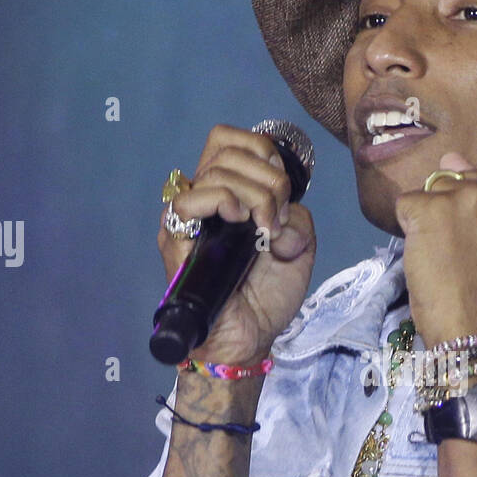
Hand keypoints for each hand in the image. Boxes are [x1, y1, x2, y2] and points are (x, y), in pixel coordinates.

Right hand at [159, 123, 316, 364]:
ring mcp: (188, 218)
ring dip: (256, 197)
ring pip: (216, 172)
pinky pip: (188, 201)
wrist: (250, 337)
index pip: (229, 139)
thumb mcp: (301, 245)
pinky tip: (239, 223)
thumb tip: (280, 212)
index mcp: (229, 192)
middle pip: (227, 151)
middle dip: (269, 180)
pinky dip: (222, 201)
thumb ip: (297, 215)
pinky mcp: (175, 239)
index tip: (284, 189)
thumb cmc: (268, 294)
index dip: (261, 150)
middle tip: (280, 218)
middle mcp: (204, 199)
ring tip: (267, 232)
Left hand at [393, 152, 476, 349]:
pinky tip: (428, 258)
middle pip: (464, 181)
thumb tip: (451, 156)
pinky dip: (409, 231)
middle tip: (467, 253)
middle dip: (458, 212)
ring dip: (434, 222)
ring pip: (435, 191)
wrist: (474, 330)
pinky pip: (407, 206)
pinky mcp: (429, 208)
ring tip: (449, 257)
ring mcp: (467, 195)